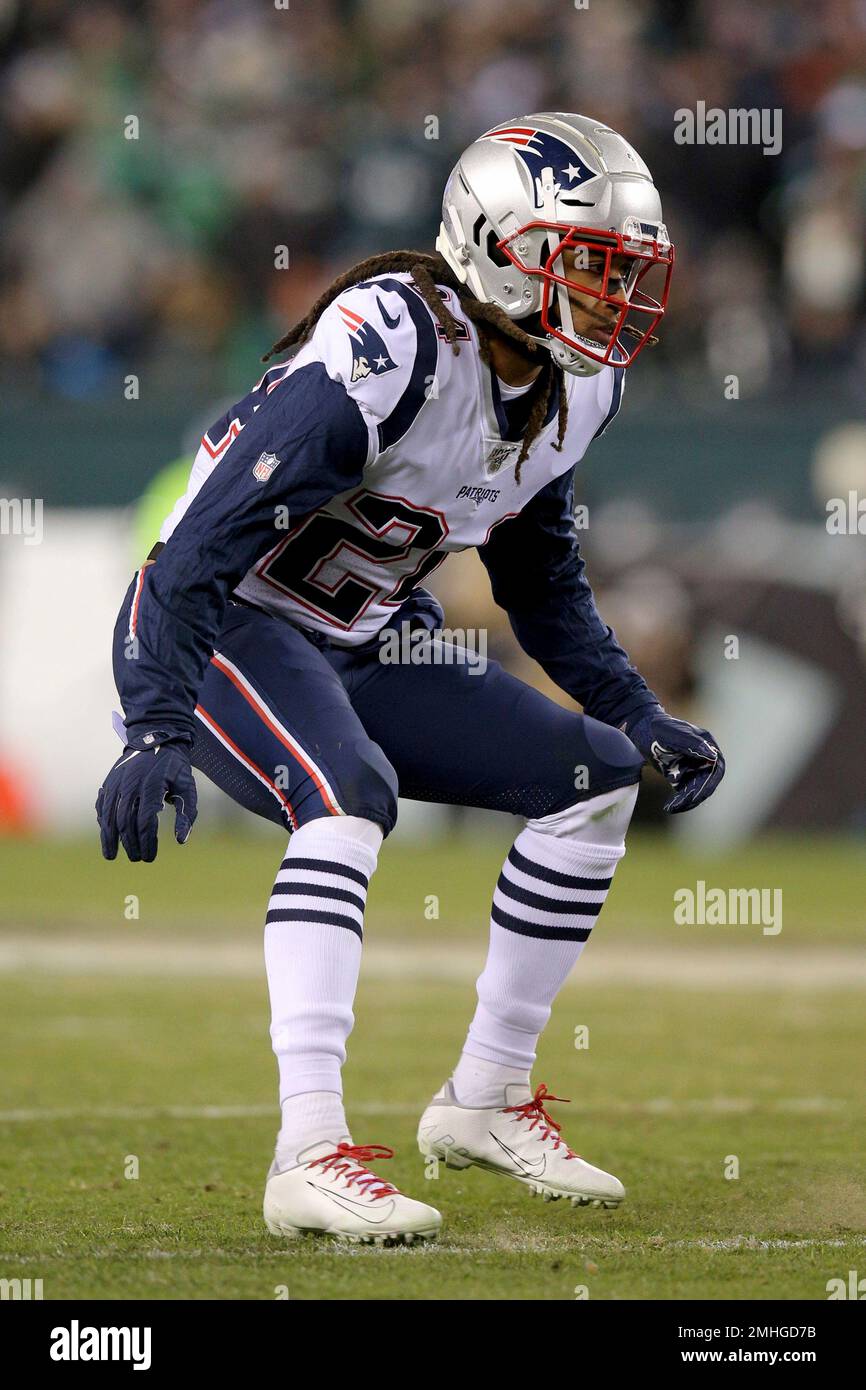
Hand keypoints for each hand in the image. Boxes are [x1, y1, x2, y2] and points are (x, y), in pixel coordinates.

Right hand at [96, 733, 197, 861]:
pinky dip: (102, 822)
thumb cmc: (175, 768)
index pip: (145, 822)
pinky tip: (107, 835)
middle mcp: (130, 786)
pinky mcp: (109, 782)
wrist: (156, 739)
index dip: (146, 842)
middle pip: (125, 822)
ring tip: (111, 855)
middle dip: (130, 844)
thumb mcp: (188, 788)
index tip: (149, 857)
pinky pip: (101, 806)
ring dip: (109, 838)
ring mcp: (116, 783)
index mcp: (151, 787)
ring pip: (108, 816)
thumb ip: (186, 814)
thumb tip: (181, 840)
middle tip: (137, 858)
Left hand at [623, 709, 724, 813]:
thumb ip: (693, 744)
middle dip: (696, 795)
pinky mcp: (682, 775)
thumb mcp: (674, 734)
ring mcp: (693, 766)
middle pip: (707, 781)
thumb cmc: (658, 728)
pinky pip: (686, 791)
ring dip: (687, 801)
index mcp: (706, 744)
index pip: (716, 767)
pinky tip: (670, 807)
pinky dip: (680, 800)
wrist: (640, 729)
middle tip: (682, 804)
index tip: (695, 793)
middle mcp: (703, 756)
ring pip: (697, 789)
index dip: (709, 782)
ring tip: (672, 808)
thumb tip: (713, 756)